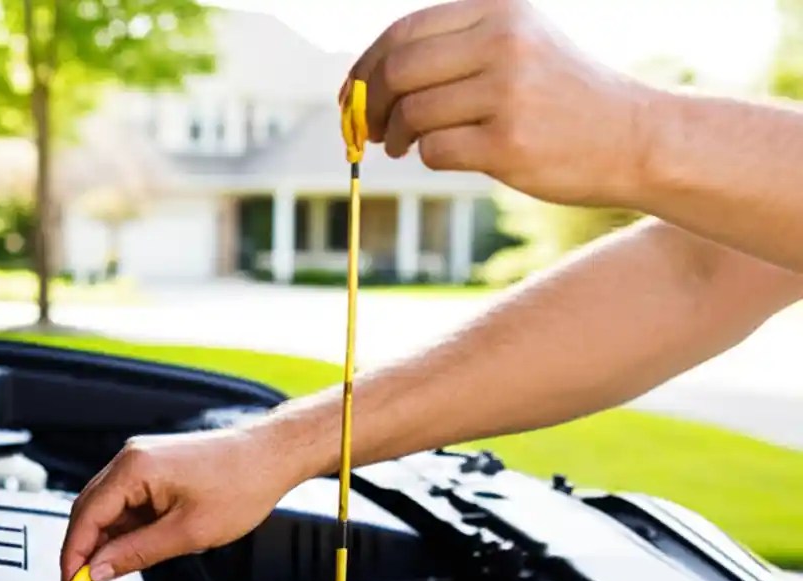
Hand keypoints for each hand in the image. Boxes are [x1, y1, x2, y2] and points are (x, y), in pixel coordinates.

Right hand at [58, 427, 297, 580]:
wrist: (271, 456)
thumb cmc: (240, 485)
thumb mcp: (187, 533)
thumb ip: (136, 554)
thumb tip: (98, 571)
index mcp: (134, 467)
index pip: (86, 515)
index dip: (73, 554)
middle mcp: (131, 457)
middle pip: (89, 509)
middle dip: (83, 549)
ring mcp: (141, 460)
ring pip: (107, 507)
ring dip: (105, 539)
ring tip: (114, 571)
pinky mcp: (153, 467)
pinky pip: (125, 500)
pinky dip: (124, 527)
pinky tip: (132, 548)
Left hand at [343, 0, 658, 206]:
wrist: (636, 138)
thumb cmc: (563, 97)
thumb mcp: (517, 45)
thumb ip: (453, 49)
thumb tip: (364, 81)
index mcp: (500, 9)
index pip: (404, 31)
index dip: (366, 66)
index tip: (352, 94)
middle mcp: (504, 42)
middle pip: (399, 70)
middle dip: (371, 104)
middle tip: (369, 130)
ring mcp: (508, 92)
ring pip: (413, 113)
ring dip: (398, 136)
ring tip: (407, 146)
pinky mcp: (509, 143)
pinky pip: (435, 150)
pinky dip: (428, 157)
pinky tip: (450, 155)